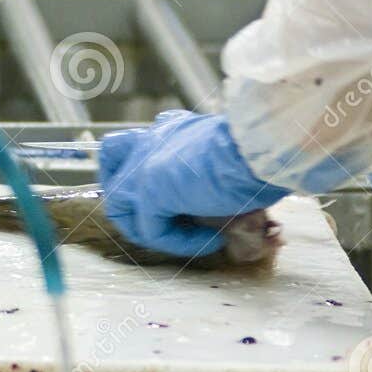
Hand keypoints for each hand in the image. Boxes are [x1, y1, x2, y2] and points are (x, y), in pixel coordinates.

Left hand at [99, 110, 287, 259]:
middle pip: (112, 162)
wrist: (259, 148)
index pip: (133, 140)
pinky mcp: (150, 190)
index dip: (131, 162)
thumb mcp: (230, 161)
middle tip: (161, 224)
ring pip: (121, 206)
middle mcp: (153, 139)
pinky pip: (152, 231)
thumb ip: (210, 176)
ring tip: (189, 238)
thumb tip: (220, 211)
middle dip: (127, 197)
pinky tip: (213, 240)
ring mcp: (146, 164)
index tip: (160, 191)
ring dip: (152, 229)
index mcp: (172, 128)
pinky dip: (181, 243)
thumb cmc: (259, 153)